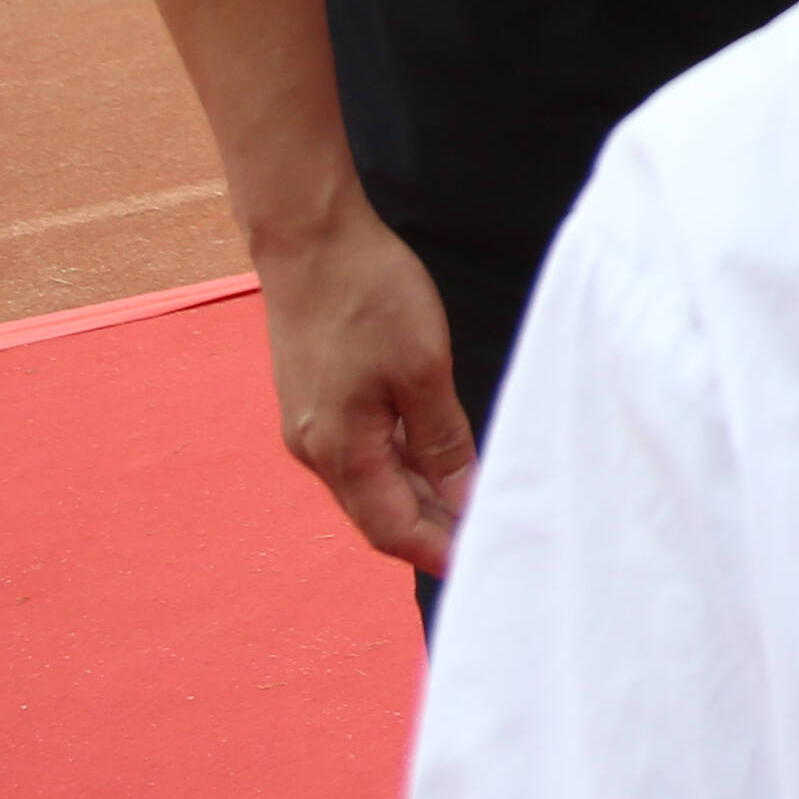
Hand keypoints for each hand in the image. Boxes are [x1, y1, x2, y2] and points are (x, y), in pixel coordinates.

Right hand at [257, 195, 476, 570]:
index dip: (437, 550)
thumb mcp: (422, 371)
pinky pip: (363, 449)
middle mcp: (316, 449)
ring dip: (419, 495)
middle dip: (432, 528)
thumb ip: (442, 441)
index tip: (483, 560)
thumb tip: (463, 498)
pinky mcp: (316, 396)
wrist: (309, 239)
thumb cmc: (367, 297)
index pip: (390, 529)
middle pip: (379, 511)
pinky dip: (401, 462)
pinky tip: (437, 455)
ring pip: (371, 480)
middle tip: (489, 534)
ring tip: (473, 501)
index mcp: (338, 452)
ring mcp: (311, 423)